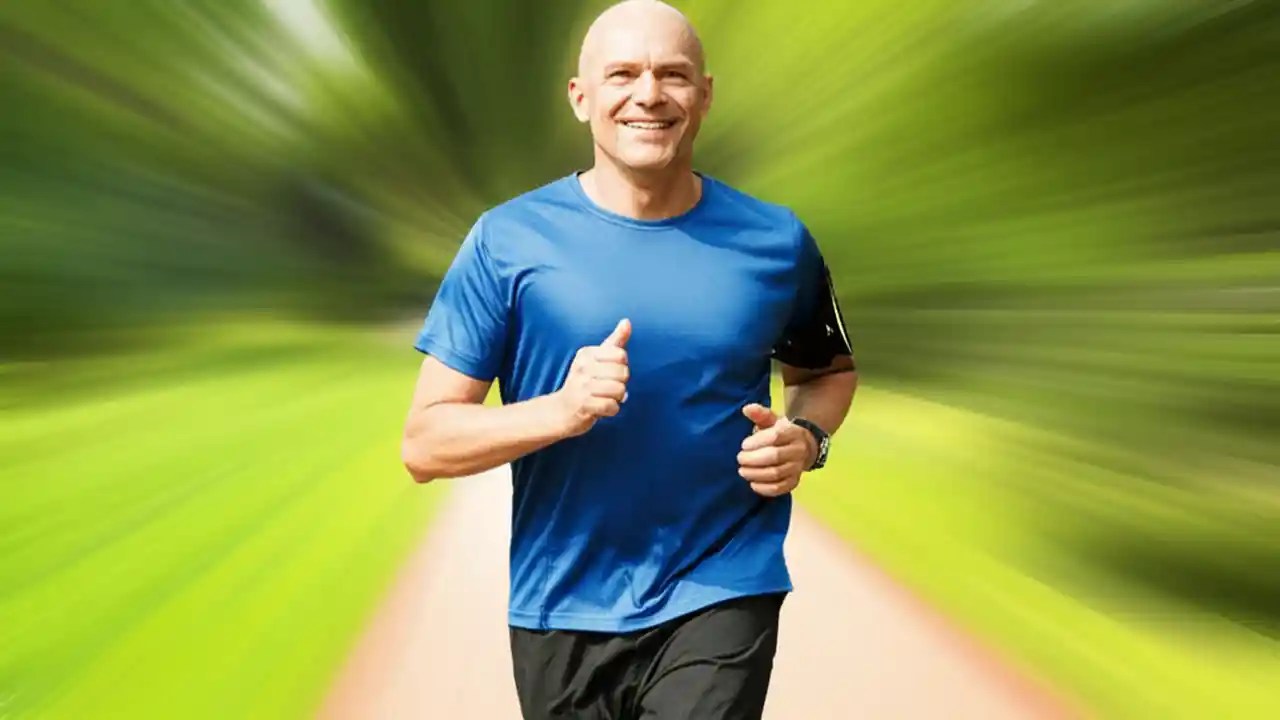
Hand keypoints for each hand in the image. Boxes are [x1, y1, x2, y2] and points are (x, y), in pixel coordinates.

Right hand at [555, 318, 630, 436]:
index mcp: (586, 354)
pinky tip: (601, 408)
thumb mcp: (597, 358)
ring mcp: (582, 386)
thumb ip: (615, 341)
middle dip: (620, 384)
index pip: (621, 355)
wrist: (562, 410)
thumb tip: (627, 321)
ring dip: (617, 398)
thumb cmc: (584, 382)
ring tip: (604, 397)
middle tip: (606, 388)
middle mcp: (582, 367)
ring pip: (620, 390)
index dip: (621, 367)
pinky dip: (612, 410)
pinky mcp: (584, 405)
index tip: (608, 373)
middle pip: (623, 373)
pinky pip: (613, 406)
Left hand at [737, 404, 816, 496]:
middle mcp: (798, 451)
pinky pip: (780, 488)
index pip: (776, 437)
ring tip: (742, 471)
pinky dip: (764, 488)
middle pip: (775, 456)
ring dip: (756, 474)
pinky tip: (752, 483)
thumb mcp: (773, 421)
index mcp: (793, 433)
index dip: (758, 441)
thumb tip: (746, 408)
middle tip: (740, 458)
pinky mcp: (794, 482)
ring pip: (776, 473)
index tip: (743, 445)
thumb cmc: (782, 433)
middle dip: (753, 459)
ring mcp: (797, 468)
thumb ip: (760, 414)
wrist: (804, 448)